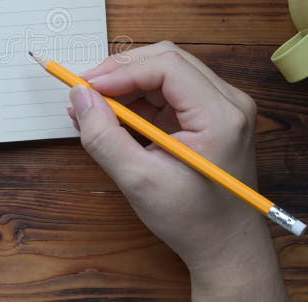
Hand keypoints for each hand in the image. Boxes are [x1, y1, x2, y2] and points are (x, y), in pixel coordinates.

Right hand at [68, 42, 285, 299]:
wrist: (226, 247)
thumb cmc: (192, 221)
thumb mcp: (139, 182)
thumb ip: (104, 137)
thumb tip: (79, 96)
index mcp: (220, 116)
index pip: (167, 67)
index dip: (121, 71)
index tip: (85, 87)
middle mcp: (228, 102)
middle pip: (166, 60)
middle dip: (120, 72)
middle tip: (84, 91)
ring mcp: (221, 106)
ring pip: (165, 71)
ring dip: (126, 84)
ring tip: (92, 106)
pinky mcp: (209, 114)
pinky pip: (168, 90)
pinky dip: (137, 98)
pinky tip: (112, 115)